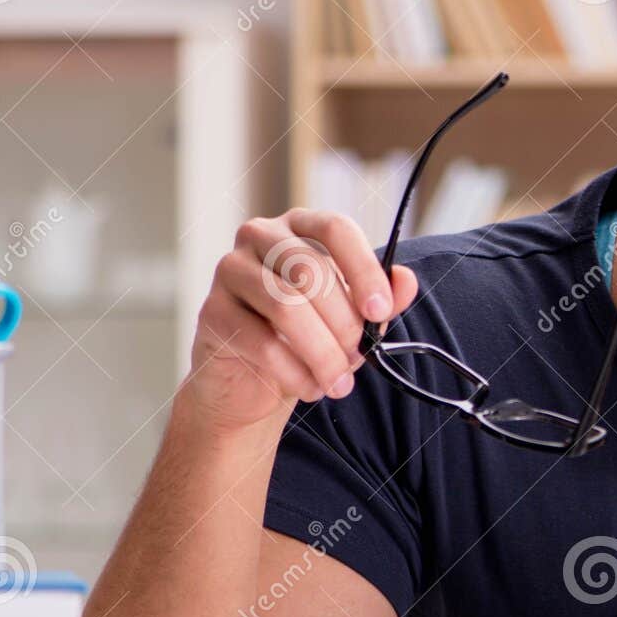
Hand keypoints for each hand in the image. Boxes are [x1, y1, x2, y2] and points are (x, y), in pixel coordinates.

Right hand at [186, 208, 418, 433]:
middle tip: (358, 357)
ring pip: (286, 306)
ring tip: (339, 383)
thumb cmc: (305, 340)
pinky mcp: (211, 312)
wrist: (252, 381)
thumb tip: (405, 280)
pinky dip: (296, 373)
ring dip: (323, 353)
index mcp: (299, 227)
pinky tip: (310, 388)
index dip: (363, 269)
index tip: (380, 311)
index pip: (335, 228)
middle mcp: (260, 237)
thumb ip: (380, 301)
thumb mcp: (351, 320)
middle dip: (345, 324)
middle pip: (311, 271)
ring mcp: (230, 270)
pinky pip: (262, 342)